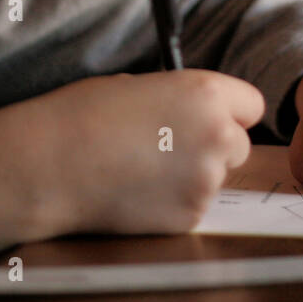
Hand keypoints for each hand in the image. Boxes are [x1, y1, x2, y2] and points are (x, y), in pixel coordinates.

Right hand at [34, 69, 263, 236]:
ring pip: (215, 178)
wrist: (51, 164)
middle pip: (239, 145)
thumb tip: (188, 113)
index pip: (252, 105)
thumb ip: (178, 98)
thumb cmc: (83, 115)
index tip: (210, 118)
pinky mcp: (189, 216)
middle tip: (168, 147)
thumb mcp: (138, 84)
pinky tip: (136, 191)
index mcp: (207, 94)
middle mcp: (218, 136)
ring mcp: (206, 181)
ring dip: (190, 176)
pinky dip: (172, 202)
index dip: (229, 112)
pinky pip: (192, 206)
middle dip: (213, 147)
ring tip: (141, 168)